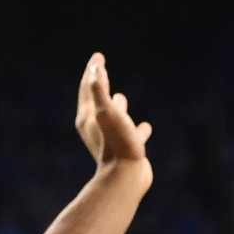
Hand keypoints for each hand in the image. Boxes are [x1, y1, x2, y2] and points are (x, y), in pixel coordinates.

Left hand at [74, 53, 152, 173]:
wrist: (126, 178)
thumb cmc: (117, 143)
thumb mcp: (107, 112)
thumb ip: (100, 89)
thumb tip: (96, 67)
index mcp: (87, 117)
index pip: (88, 87)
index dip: (93, 70)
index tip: (98, 56)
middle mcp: (95, 127)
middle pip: (97, 100)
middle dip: (100, 85)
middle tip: (103, 72)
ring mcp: (110, 139)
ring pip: (114, 118)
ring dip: (117, 106)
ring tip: (122, 97)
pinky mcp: (125, 150)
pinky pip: (132, 135)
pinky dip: (137, 128)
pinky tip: (146, 127)